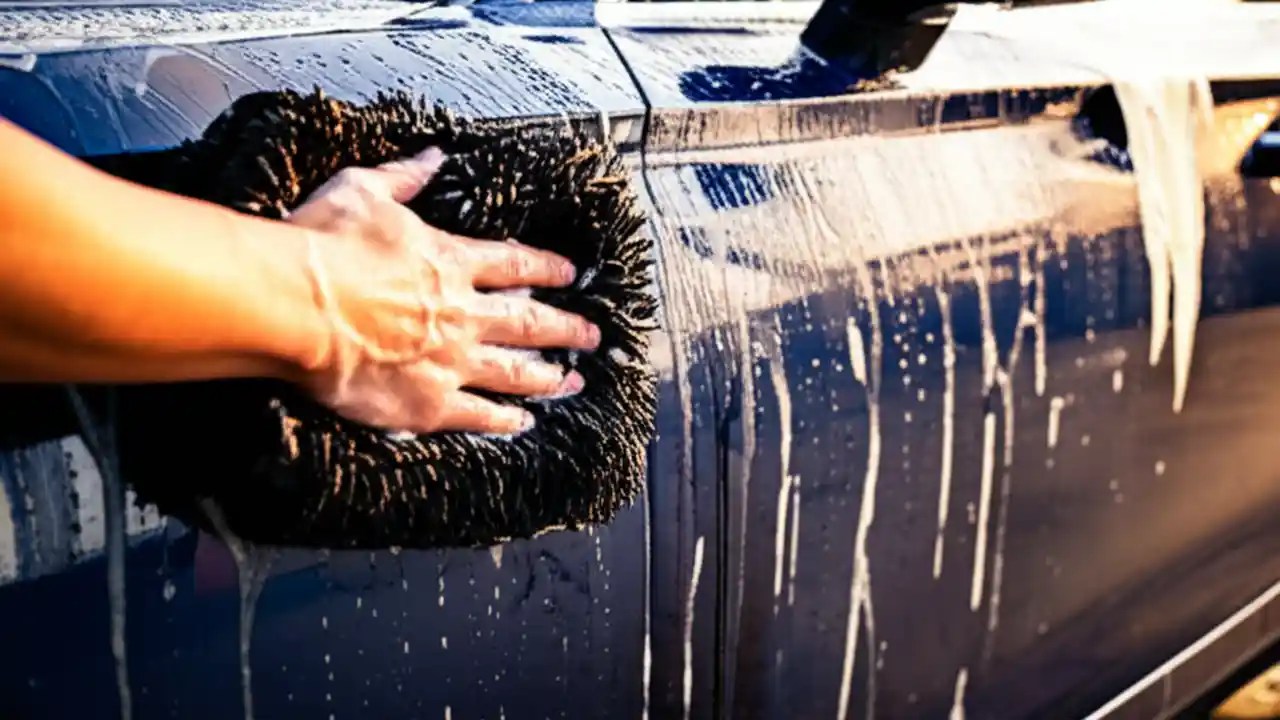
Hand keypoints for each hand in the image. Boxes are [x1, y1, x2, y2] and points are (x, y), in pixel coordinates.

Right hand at [287, 148, 599, 435]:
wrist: (298, 304)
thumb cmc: (323, 246)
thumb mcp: (362, 191)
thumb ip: (402, 177)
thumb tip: (432, 157)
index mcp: (450, 261)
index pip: (514, 263)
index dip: (546, 268)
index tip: (570, 273)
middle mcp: (463, 313)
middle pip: (529, 321)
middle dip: (566, 328)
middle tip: (591, 337)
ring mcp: (452, 361)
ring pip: (515, 371)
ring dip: (548, 377)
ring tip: (572, 382)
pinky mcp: (428, 403)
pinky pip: (479, 415)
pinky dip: (504, 421)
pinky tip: (523, 423)